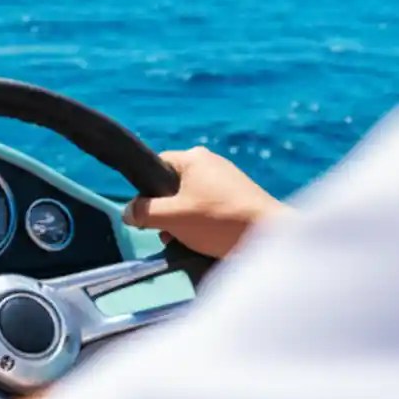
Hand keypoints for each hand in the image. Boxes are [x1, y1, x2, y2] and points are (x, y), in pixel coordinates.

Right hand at [123, 147, 288, 257]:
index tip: (148, 214)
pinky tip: (207, 241)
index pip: (157, 165)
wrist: (270, 236)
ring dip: (183, 221)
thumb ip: (144, 213)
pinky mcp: (240, 197)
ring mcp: (227, 179)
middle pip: (173, 185)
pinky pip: (210, 207)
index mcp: (193, 158)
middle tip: (169, 233)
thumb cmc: (219, 221)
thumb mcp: (173, 218)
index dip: (146, 190)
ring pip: (191, 199)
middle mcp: (211, 162)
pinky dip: (203, 223)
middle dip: (166, 211)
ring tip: (188, 240)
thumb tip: (127, 212)